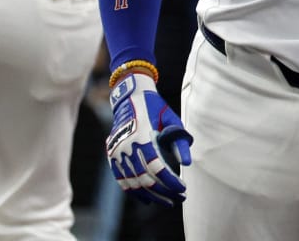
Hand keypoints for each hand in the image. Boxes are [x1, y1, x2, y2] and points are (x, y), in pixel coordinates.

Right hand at [106, 71, 191, 204]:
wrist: (129, 97)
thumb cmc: (155, 108)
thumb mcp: (171, 120)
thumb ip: (179, 141)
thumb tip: (187, 164)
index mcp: (142, 137)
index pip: (157, 168)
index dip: (170, 182)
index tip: (183, 188)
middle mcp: (126, 146)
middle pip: (145, 179)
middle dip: (164, 191)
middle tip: (180, 198)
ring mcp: (117, 152)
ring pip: (133, 183)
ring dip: (151, 195)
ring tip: (167, 201)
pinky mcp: (112, 155)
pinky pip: (121, 179)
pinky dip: (134, 191)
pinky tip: (147, 199)